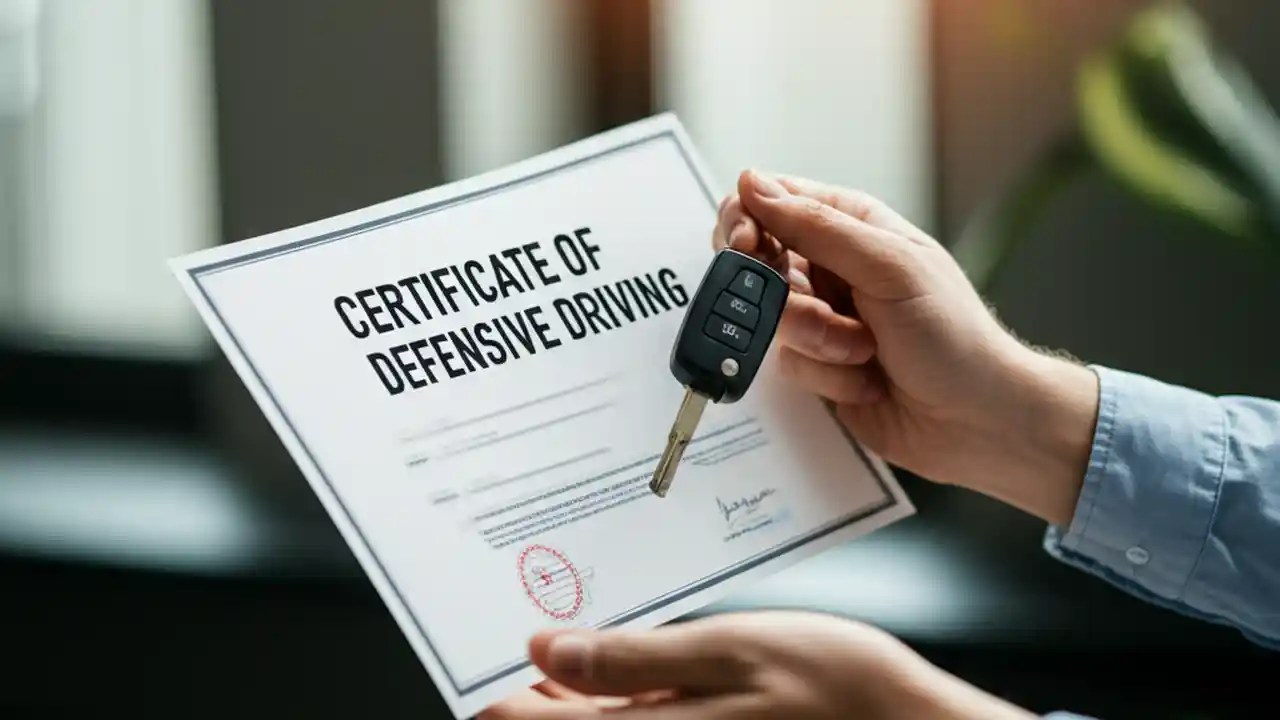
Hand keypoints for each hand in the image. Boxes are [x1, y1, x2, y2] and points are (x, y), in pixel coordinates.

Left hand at [479, 611, 1033, 719]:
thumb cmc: (832, 687)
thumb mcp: (726, 652)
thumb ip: (629, 660)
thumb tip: (543, 652)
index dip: (503, 689)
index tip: (495, 645)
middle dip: (538, 684)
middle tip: (540, 628)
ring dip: (577, 688)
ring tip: (581, 639)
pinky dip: (621, 697)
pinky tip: (634, 665)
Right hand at [715, 171, 1098, 525]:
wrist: (978, 422)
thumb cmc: (955, 338)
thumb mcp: (889, 267)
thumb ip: (817, 226)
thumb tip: (754, 184)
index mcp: (853, 226)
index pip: (773, 200)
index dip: (748, 219)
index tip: (749, 246)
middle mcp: (833, 268)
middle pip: (757, 261)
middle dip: (781, 295)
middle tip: (813, 309)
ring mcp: (823, 318)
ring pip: (771, 318)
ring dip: (817, 341)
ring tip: (864, 350)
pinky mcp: (819, 364)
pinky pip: (787, 363)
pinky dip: (826, 375)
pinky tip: (866, 380)